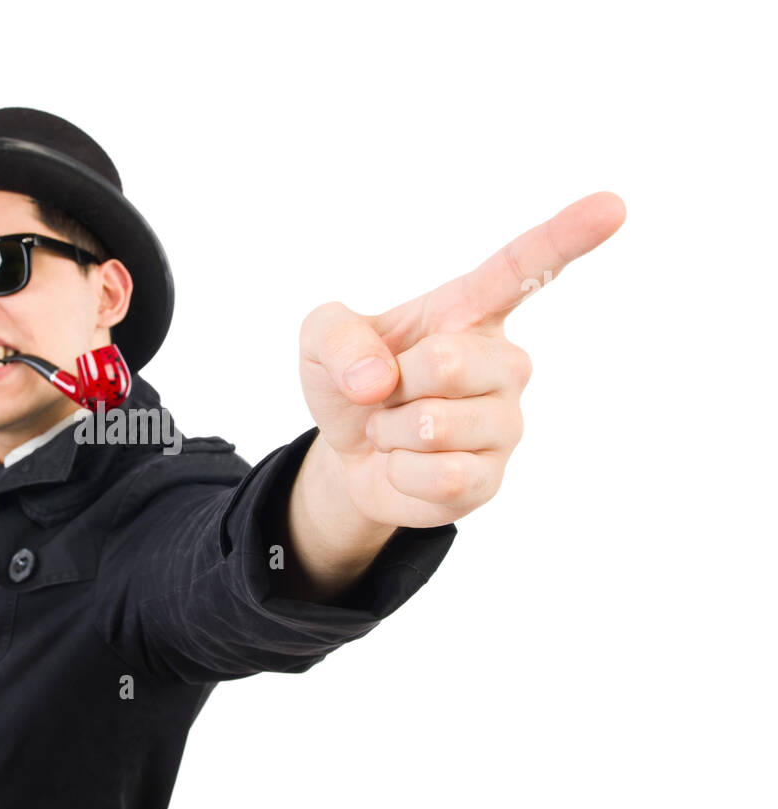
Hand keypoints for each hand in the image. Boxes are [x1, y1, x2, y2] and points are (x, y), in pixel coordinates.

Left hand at [299, 191, 626, 528]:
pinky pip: (441, 478)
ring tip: (396, 429)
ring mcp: (505, 422)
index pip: (523, 269)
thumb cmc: (353, 380)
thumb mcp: (320, 341)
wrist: (349, 455)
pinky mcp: (490, 479)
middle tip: (390, 391)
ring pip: (436, 427)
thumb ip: (336, 336)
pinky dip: (400, 474)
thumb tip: (378, 379)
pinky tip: (405, 465)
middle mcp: (503, 363)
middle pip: (449, 363)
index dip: (566, 238)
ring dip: (390, 433)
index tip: (612, 206)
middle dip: (394, 383)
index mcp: (470, 311)